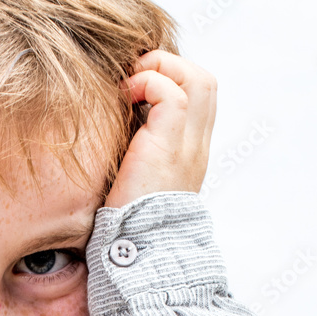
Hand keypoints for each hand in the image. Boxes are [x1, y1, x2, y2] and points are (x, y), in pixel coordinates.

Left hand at [104, 50, 216, 207]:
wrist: (138, 250)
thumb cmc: (127, 222)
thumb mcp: (136, 181)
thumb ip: (136, 155)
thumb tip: (112, 134)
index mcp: (189, 152)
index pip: (199, 98)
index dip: (171, 79)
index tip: (137, 89)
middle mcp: (195, 145)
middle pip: (205, 80)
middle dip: (169, 65)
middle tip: (133, 78)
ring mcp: (187, 144)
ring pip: (197, 79)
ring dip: (160, 68)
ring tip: (130, 85)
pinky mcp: (168, 146)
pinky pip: (172, 93)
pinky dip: (148, 82)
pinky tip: (124, 98)